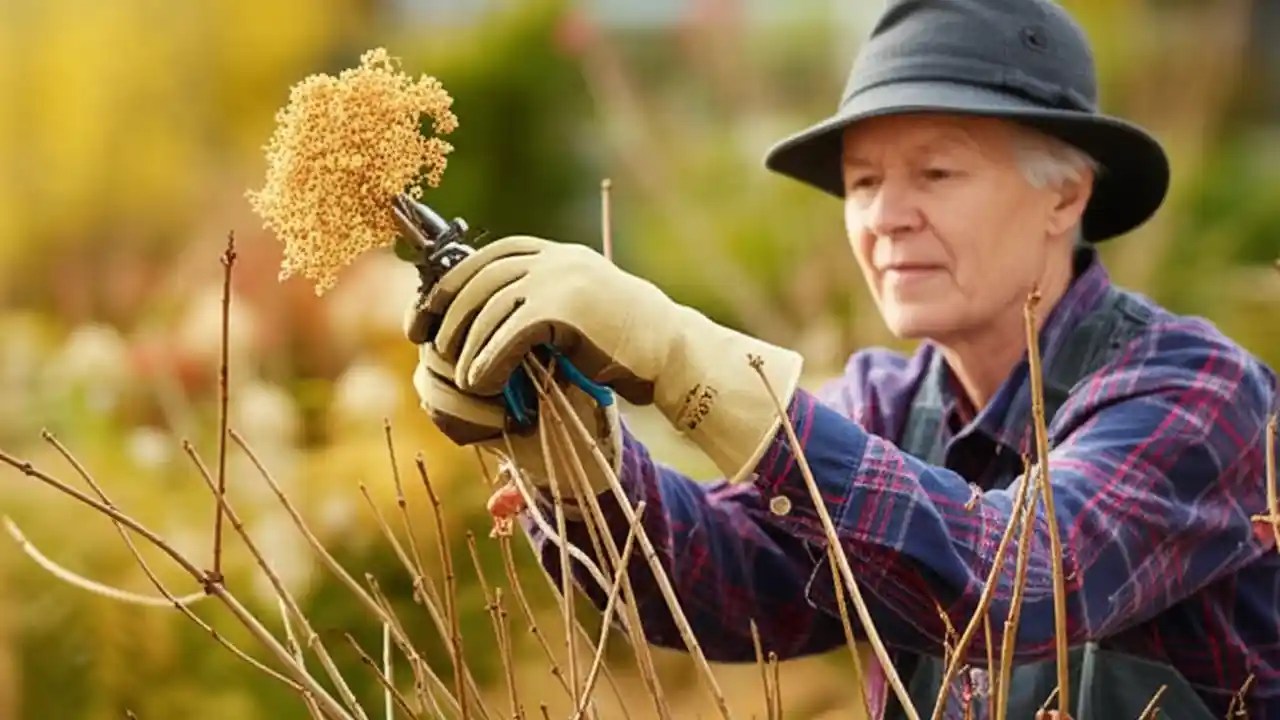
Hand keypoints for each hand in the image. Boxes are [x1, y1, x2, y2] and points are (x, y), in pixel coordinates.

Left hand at [411, 235, 803, 483]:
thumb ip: (540, 300)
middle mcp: (555, 259)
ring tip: (456, 374)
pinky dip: (487, 360)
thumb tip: (488, 316)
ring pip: (488, 308)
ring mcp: (559, 279)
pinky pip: (508, 333)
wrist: (673, 352)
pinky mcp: (563, 309)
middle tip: (425, 341)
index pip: (485, 256)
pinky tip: (479, 382)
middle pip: (478, 278)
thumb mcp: (579, 307)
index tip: (426, 310)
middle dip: (445, 311)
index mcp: (555, 253)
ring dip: (465, 344)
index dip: (449, 282)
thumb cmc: (625, 341)